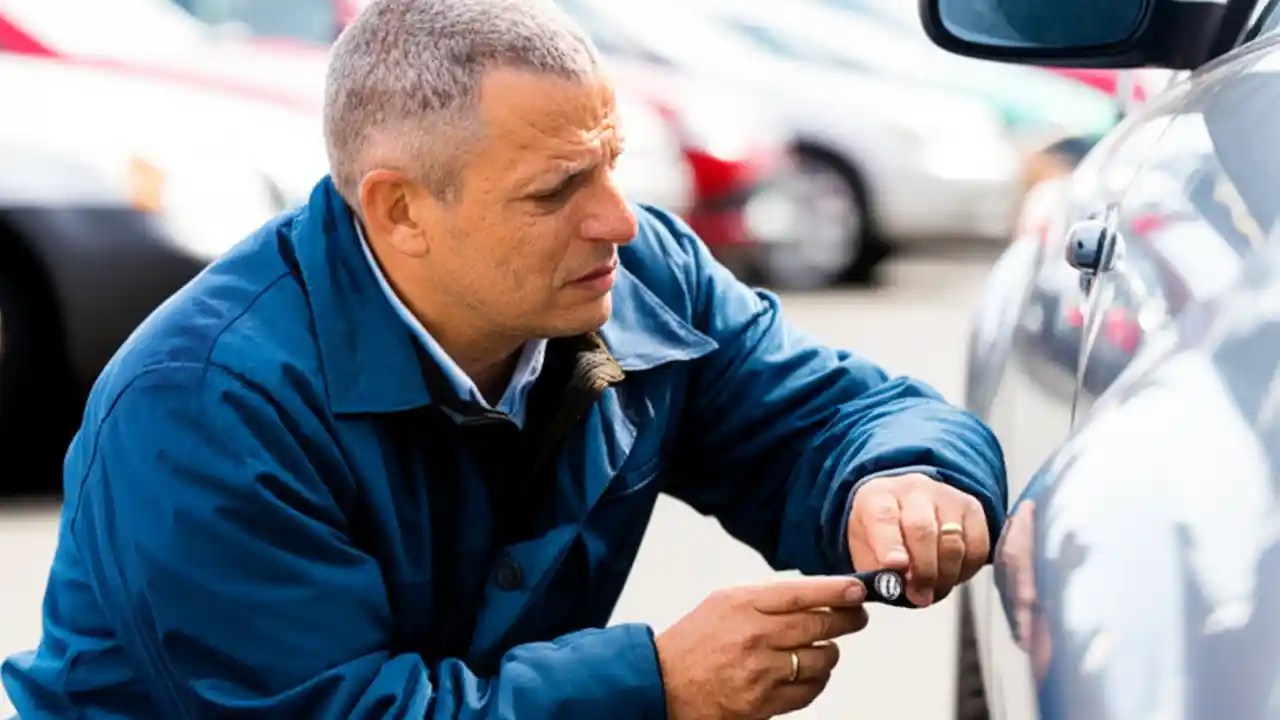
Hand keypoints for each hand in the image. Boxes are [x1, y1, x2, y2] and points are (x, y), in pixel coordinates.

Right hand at [655, 577, 868, 719]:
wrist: (664, 683)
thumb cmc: (694, 640)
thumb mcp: (723, 603)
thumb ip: (766, 597)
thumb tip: (814, 594)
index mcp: (743, 605)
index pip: (801, 594)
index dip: (835, 591)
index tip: (857, 590)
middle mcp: (754, 636)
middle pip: (820, 626)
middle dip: (848, 619)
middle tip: (857, 616)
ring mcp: (760, 672)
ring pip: (821, 660)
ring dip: (829, 653)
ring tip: (823, 648)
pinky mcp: (763, 703)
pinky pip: (810, 690)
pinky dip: (817, 680)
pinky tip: (809, 672)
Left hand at [847, 473, 988, 606]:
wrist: (906, 505)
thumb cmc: (883, 531)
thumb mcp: (865, 548)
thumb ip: (874, 569)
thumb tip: (891, 588)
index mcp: (878, 497)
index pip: (883, 517)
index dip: (889, 544)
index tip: (894, 566)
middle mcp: (913, 490)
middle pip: (922, 530)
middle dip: (922, 570)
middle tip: (919, 596)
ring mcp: (946, 496)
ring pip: (952, 541)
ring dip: (944, 575)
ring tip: (933, 591)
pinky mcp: (972, 508)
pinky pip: (977, 547)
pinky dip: (966, 571)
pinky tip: (950, 575)